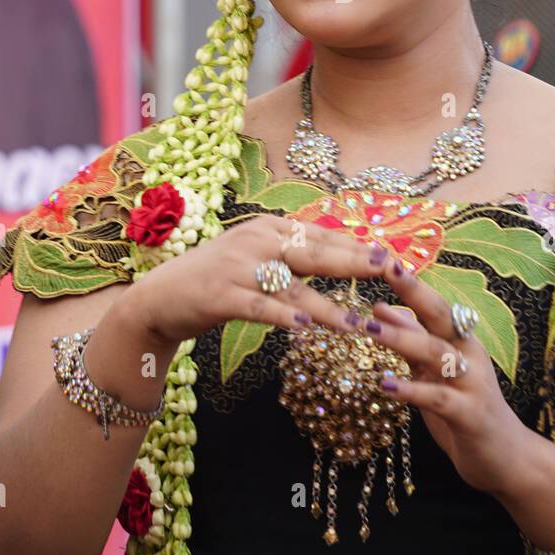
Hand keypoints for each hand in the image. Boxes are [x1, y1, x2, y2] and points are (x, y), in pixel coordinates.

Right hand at [126, 215, 400, 346]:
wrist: (161, 297)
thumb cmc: (218, 278)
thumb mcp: (257, 256)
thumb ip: (294, 253)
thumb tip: (343, 254)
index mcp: (269, 227)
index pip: (322, 235)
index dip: (358, 247)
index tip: (394, 258)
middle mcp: (256, 240)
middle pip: (315, 252)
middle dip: (356, 263)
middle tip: (391, 273)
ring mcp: (238, 267)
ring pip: (293, 286)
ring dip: (329, 307)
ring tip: (360, 324)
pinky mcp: (221, 294)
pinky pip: (258, 306)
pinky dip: (282, 315)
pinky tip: (304, 327)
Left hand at [357, 259, 534, 499]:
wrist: (507, 458)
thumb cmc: (466, 409)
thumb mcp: (435, 371)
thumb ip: (412, 340)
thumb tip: (381, 307)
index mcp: (461, 340)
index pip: (433, 303)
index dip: (409, 281)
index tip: (382, 256)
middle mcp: (470, 353)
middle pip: (440, 315)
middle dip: (412, 290)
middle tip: (384, 269)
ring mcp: (473, 382)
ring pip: (435, 352)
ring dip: (400, 338)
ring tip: (368, 328)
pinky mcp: (470, 413)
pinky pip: (439, 397)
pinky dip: (411, 390)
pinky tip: (385, 384)